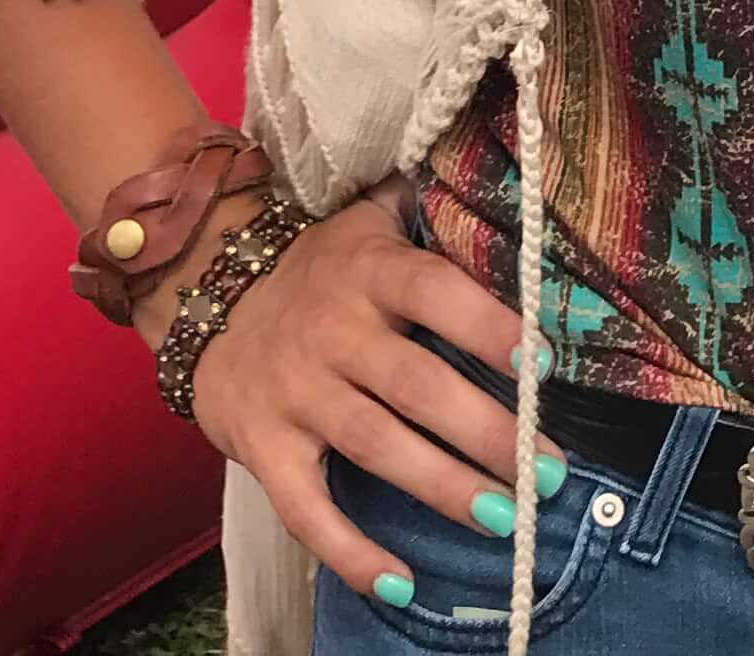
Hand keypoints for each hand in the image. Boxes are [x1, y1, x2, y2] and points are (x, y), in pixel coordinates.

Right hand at [173, 184, 561, 603]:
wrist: (206, 296)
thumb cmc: (318, 266)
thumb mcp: (368, 219)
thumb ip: (427, 202)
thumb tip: (495, 170)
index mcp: (370, 271)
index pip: (436, 292)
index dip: (488, 326)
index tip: (542, 365)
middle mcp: (334, 331)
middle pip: (417, 385)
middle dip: (488, 432)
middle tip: (548, 471)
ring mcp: (296, 393)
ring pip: (376, 447)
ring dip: (443, 487)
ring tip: (502, 518)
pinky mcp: (263, 447)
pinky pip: (306, 508)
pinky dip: (349, 552)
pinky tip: (400, 583)